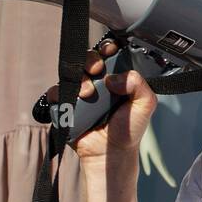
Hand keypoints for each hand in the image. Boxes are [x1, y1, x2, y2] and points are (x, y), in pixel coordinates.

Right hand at [45, 38, 157, 160]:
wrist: (111, 153)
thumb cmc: (128, 130)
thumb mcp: (145, 105)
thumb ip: (139, 85)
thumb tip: (114, 77)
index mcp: (117, 78)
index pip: (110, 55)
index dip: (108, 48)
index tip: (110, 50)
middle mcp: (97, 82)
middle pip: (88, 59)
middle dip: (91, 59)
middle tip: (97, 68)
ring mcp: (80, 92)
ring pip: (72, 73)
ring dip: (78, 77)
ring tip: (87, 92)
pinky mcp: (66, 105)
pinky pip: (56, 92)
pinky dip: (59, 92)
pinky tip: (70, 98)